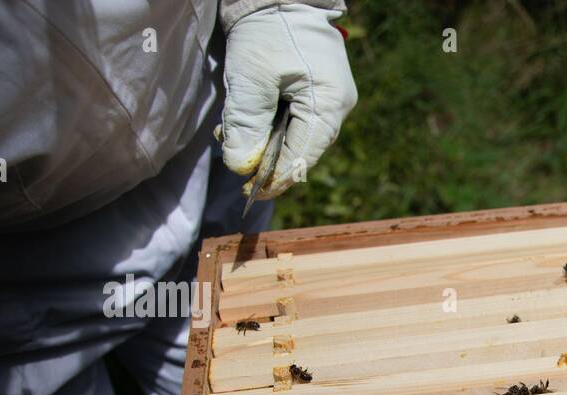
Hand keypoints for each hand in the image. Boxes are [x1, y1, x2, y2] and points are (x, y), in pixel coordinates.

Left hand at [220, 4, 357, 199]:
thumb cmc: (268, 29)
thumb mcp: (249, 77)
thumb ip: (245, 124)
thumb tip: (240, 167)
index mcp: (329, 105)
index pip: (302, 158)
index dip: (275, 179)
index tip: (247, 193)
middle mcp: (336, 106)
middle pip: (300, 148)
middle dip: (266, 157)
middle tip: (233, 158)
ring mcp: (329, 97)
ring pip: (295, 134)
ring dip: (263, 138)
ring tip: (230, 132)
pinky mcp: (316, 88)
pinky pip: (294, 116)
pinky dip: (268, 122)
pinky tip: (245, 115)